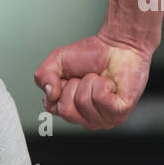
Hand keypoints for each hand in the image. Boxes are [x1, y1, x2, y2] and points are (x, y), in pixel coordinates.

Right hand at [34, 32, 151, 129]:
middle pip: (66, 110)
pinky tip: (109, 83)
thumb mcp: (58, 59)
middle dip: (74, 85)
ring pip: (84, 103)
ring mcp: (103, 119)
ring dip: (90, 82)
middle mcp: (86, 118)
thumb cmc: (92, 54)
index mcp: (70, 108)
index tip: (70, 77)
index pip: (52, 107)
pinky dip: (103, 84)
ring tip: (99, 78)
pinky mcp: (119, 113)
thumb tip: (49, 93)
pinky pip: (101, 99)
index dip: (58, 87)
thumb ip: (43, 75)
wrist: (118, 45)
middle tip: (85, 77)